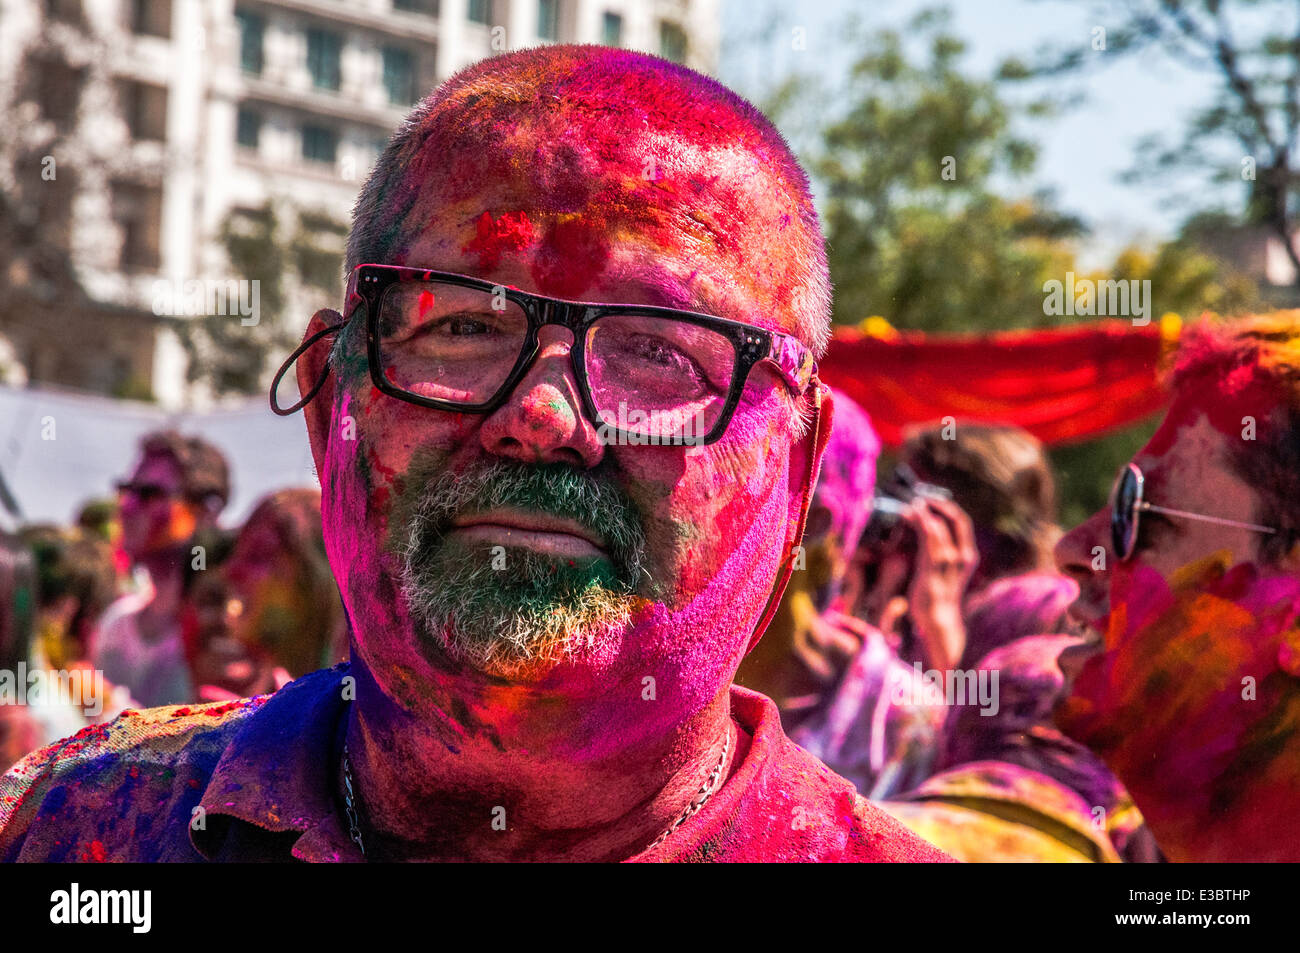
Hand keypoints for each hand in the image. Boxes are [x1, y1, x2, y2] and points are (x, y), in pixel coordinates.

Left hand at [903, 496, 977, 671]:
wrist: (938, 620)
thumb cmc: (938, 596)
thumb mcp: (945, 573)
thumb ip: (942, 554)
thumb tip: (929, 536)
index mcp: (968, 556)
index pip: (962, 522)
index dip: (947, 507)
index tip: (930, 500)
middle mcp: (962, 555)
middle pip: (955, 518)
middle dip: (937, 504)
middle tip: (919, 497)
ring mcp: (949, 560)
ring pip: (938, 524)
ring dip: (922, 511)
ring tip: (907, 505)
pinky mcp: (932, 565)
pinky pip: (927, 536)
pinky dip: (917, 521)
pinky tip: (906, 515)